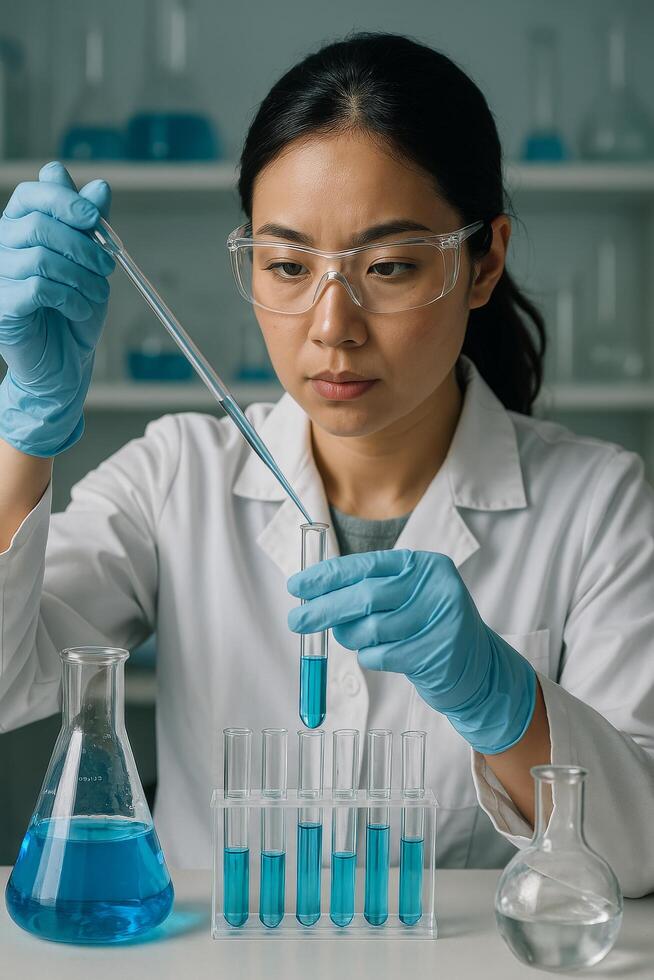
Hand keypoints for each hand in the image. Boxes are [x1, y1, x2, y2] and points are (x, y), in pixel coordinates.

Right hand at [0, 161, 114, 455]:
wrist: (64, 363)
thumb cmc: (74, 311)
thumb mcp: (90, 265)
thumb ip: (91, 226)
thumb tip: (100, 186)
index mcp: (20, 228)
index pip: (31, 195)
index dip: (64, 200)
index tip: (94, 217)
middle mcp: (1, 247)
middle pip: (39, 226)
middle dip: (82, 245)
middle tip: (107, 267)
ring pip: (40, 258)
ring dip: (81, 276)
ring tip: (98, 294)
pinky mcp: (2, 306)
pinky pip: (37, 288)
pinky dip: (69, 298)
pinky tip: (80, 310)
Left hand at [288, 549, 536, 754]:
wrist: (477, 668)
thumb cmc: (427, 627)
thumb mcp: (406, 597)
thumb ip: (368, 589)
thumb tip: (312, 594)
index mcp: (423, 565)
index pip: (365, 565)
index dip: (327, 575)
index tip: (297, 586)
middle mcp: (435, 587)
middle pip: (365, 595)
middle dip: (324, 609)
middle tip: (296, 621)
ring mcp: (440, 620)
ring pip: (371, 628)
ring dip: (350, 637)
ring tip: (351, 639)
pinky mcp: (437, 653)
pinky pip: (382, 655)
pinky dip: (369, 656)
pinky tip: (377, 654)